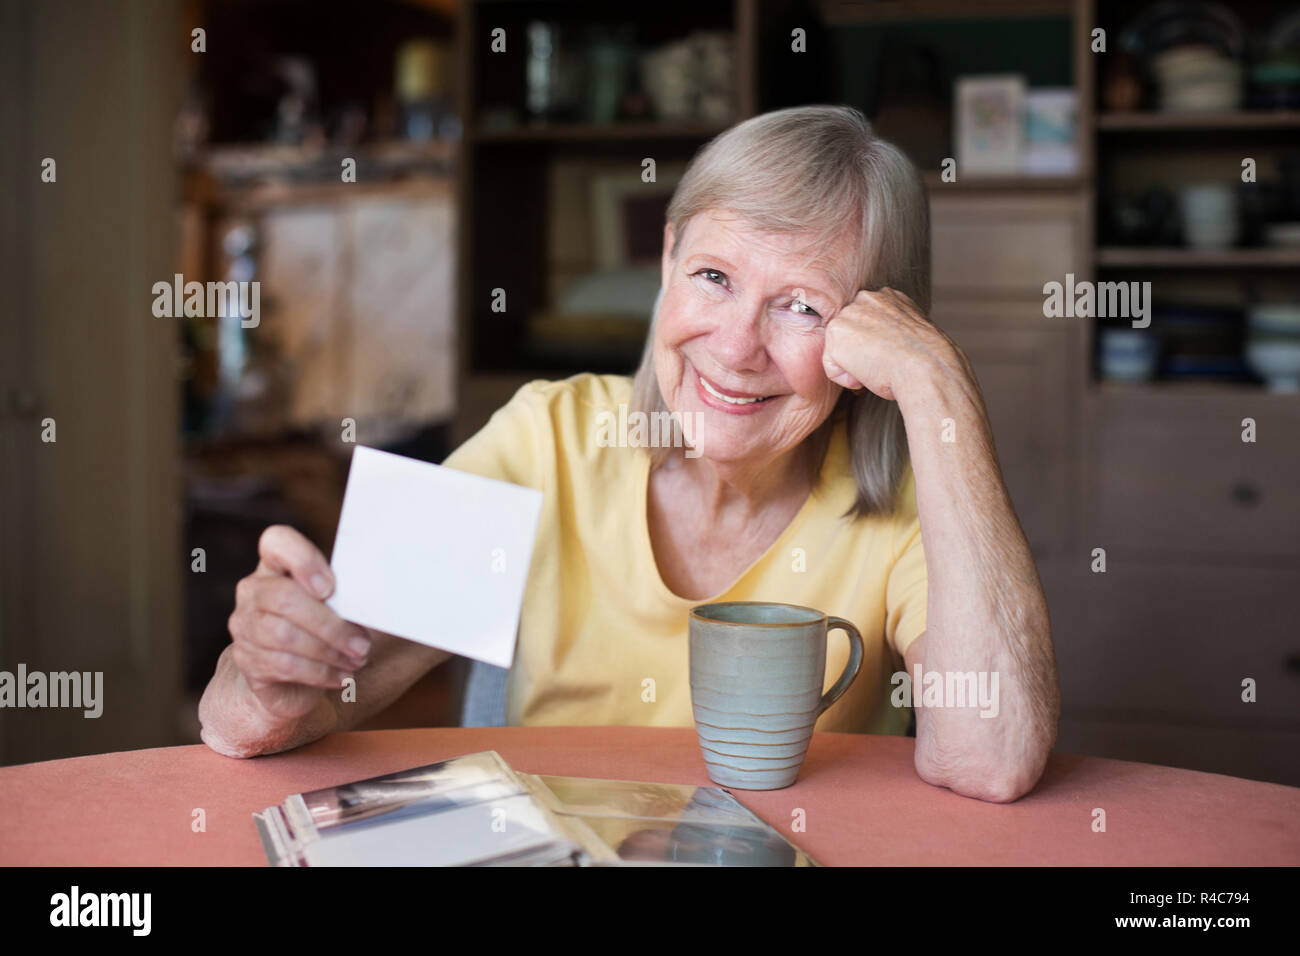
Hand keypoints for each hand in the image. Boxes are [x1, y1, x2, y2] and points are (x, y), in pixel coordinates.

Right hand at [227, 525, 371, 721]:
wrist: (291, 678)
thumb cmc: (322, 631)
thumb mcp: (335, 607)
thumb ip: (346, 596)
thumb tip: (377, 600)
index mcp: (276, 566)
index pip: (276, 541)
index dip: (302, 560)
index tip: (330, 588)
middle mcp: (253, 591)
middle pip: (284, 598)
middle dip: (330, 624)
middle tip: (362, 644)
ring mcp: (244, 625)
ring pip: (284, 635)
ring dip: (329, 651)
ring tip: (357, 660)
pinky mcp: (246, 660)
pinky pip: (285, 666)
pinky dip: (321, 672)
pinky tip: (342, 676)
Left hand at [822, 288, 972, 402]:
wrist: (926, 367)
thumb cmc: (925, 360)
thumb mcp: (910, 334)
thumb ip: (892, 329)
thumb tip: (884, 343)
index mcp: (888, 296)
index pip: (866, 324)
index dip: (874, 346)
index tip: (889, 356)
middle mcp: (866, 298)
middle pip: (849, 334)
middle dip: (860, 353)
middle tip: (883, 364)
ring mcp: (850, 313)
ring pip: (838, 349)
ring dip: (853, 366)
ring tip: (877, 368)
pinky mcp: (837, 332)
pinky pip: (831, 366)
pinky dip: (845, 378)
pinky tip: (866, 375)